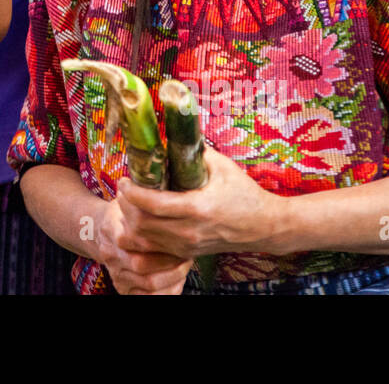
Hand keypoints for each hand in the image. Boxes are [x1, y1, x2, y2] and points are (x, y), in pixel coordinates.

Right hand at [96, 197, 192, 294]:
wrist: (96, 230)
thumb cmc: (121, 211)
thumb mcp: (128, 197)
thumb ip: (144, 193)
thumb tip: (172, 178)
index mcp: (111, 227)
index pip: (136, 238)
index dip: (163, 240)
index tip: (181, 234)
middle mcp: (110, 253)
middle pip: (141, 264)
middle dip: (170, 261)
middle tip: (187, 253)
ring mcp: (115, 272)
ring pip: (148, 283)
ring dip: (173, 276)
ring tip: (185, 264)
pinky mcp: (122, 287)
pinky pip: (147, 296)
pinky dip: (168, 290)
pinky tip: (177, 279)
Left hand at [111, 146, 288, 258]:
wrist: (266, 227)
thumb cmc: (245, 194)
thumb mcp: (222, 166)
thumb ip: (195, 152)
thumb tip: (171, 134)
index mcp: (198, 208)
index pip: (152, 205)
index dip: (131, 192)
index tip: (123, 180)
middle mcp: (190, 232)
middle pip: (142, 225)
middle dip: (125, 206)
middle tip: (123, 189)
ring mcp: (188, 246)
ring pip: (145, 241)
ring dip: (130, 222)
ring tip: (129, 203)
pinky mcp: (189, 254)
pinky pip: (155, 249)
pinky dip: (142, 235)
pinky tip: (142, 219)